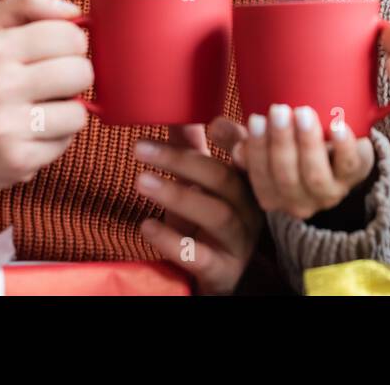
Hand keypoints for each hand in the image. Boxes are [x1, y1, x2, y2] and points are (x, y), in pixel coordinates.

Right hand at [0, 0, 91, 199]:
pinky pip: (67, 141)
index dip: (73, 42)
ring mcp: (7, 127)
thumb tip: (74, 12)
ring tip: (43, 106)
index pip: (70, 36)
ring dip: (68, 108)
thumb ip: (30, 2)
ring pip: (79, 111)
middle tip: (54, 80)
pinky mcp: (18, 159)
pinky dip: (57, 136)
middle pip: (81, 72)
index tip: (58, 50)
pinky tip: (34, 130)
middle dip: (75, 75)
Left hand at [133, 123, 263, 294]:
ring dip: (177, 195)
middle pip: (225, 180)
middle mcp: (250, 209)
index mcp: (247, 182)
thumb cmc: (209, 224)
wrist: (222, 278)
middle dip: (182, 160)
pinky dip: (173, 241)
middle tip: (140, 148)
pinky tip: (147, 226)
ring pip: (217, 215)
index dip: (235, 137)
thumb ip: (191, 149)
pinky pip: (201, 256)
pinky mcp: (223, 271)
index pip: (249, 154)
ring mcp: (239, 241)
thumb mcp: (201, 187)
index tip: (212, 122)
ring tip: (141, 181)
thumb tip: (174, 110)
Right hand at [223, 105, 374, 221]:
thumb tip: (213, 126)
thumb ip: (238, 139)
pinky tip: (337, 126)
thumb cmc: (292, 150)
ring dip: (307, 143)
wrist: (337, 156)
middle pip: (287, 178)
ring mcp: (329, 192)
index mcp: (273, 196)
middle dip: (281, 144)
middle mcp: (299, 202)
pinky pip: (351, 167)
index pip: (261, 180)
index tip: (256, 119)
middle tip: (279, 110)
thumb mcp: (263, 147)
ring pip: (315, 176)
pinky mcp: (354, 176)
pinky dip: (344, 146)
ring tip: (303, 113)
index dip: (257, 152)